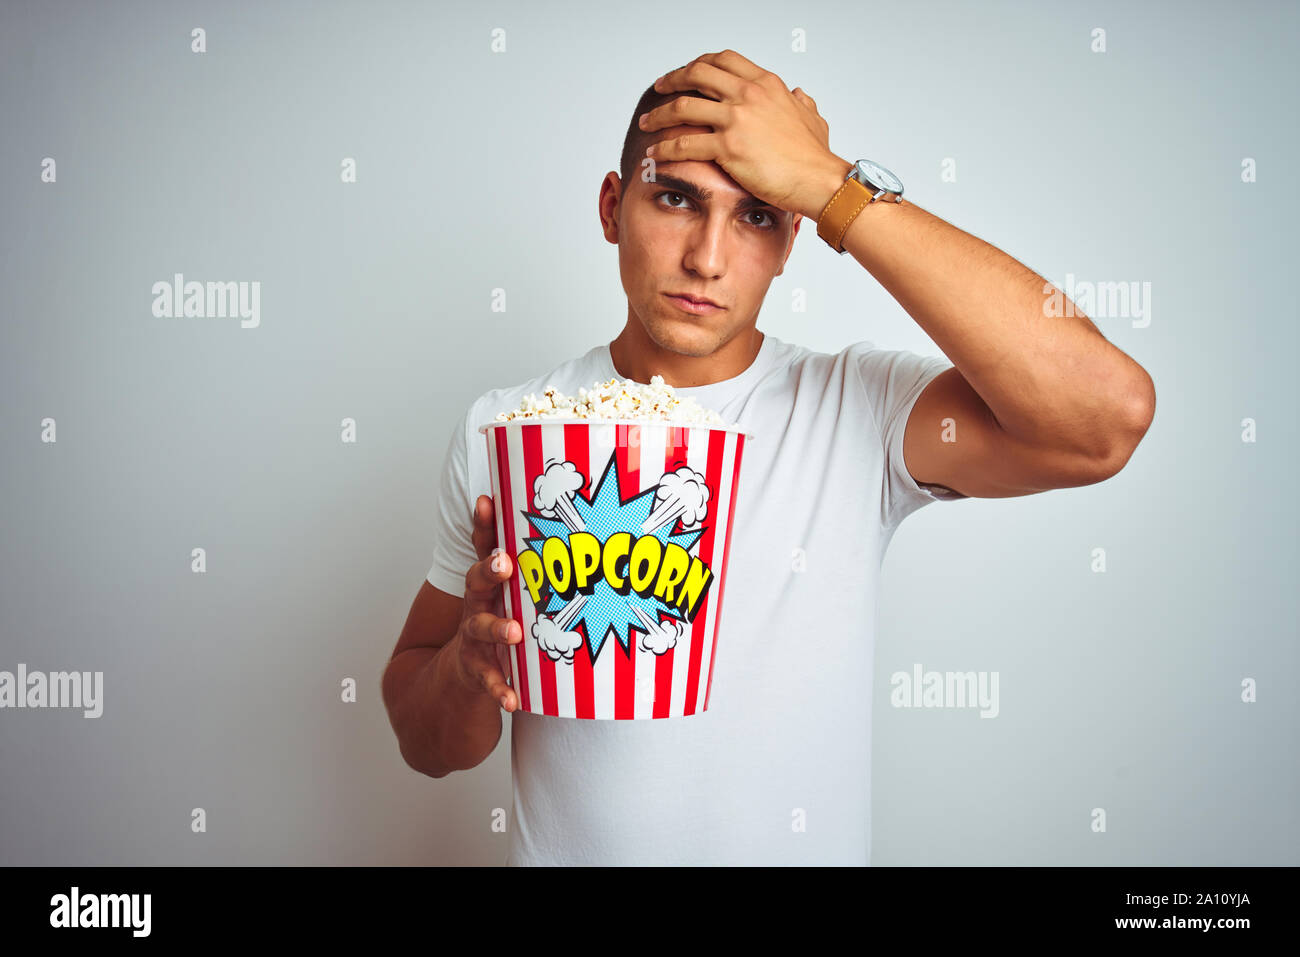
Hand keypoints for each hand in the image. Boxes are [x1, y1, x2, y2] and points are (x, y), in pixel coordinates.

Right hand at [451, 494, 521, 711]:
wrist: (460, 674)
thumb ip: (535, 567)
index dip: (483, 525)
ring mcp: (474, 638)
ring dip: (496, 628)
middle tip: (504, 564)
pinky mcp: (476, 669)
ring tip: (512, 632)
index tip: (486, 502)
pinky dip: (499, 689)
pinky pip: (488, 679)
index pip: (484, 547)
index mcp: (489, 582)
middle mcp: (477, 605)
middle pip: (476, 581)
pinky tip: (512, 699)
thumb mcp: (511, 593)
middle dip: (489, 571)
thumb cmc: (498, 622)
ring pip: (480, 628)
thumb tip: (584, 531)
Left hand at [639, 49, 848, 218]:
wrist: (818, 179)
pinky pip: (684, 144)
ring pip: (683, 107)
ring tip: (646, 122)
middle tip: (659, 89)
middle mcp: (748, 94)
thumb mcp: (812, 118)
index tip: (687, 72)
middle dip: (673, 80)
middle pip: (697, 75)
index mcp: (765, 84)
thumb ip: (802, 104)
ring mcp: (736, 119)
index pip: (723, 60)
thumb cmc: (816, 155)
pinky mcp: (728, 148)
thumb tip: (800, 96)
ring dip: (659, 114)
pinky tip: (654, 153)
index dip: (700, 63)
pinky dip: (664, 148)